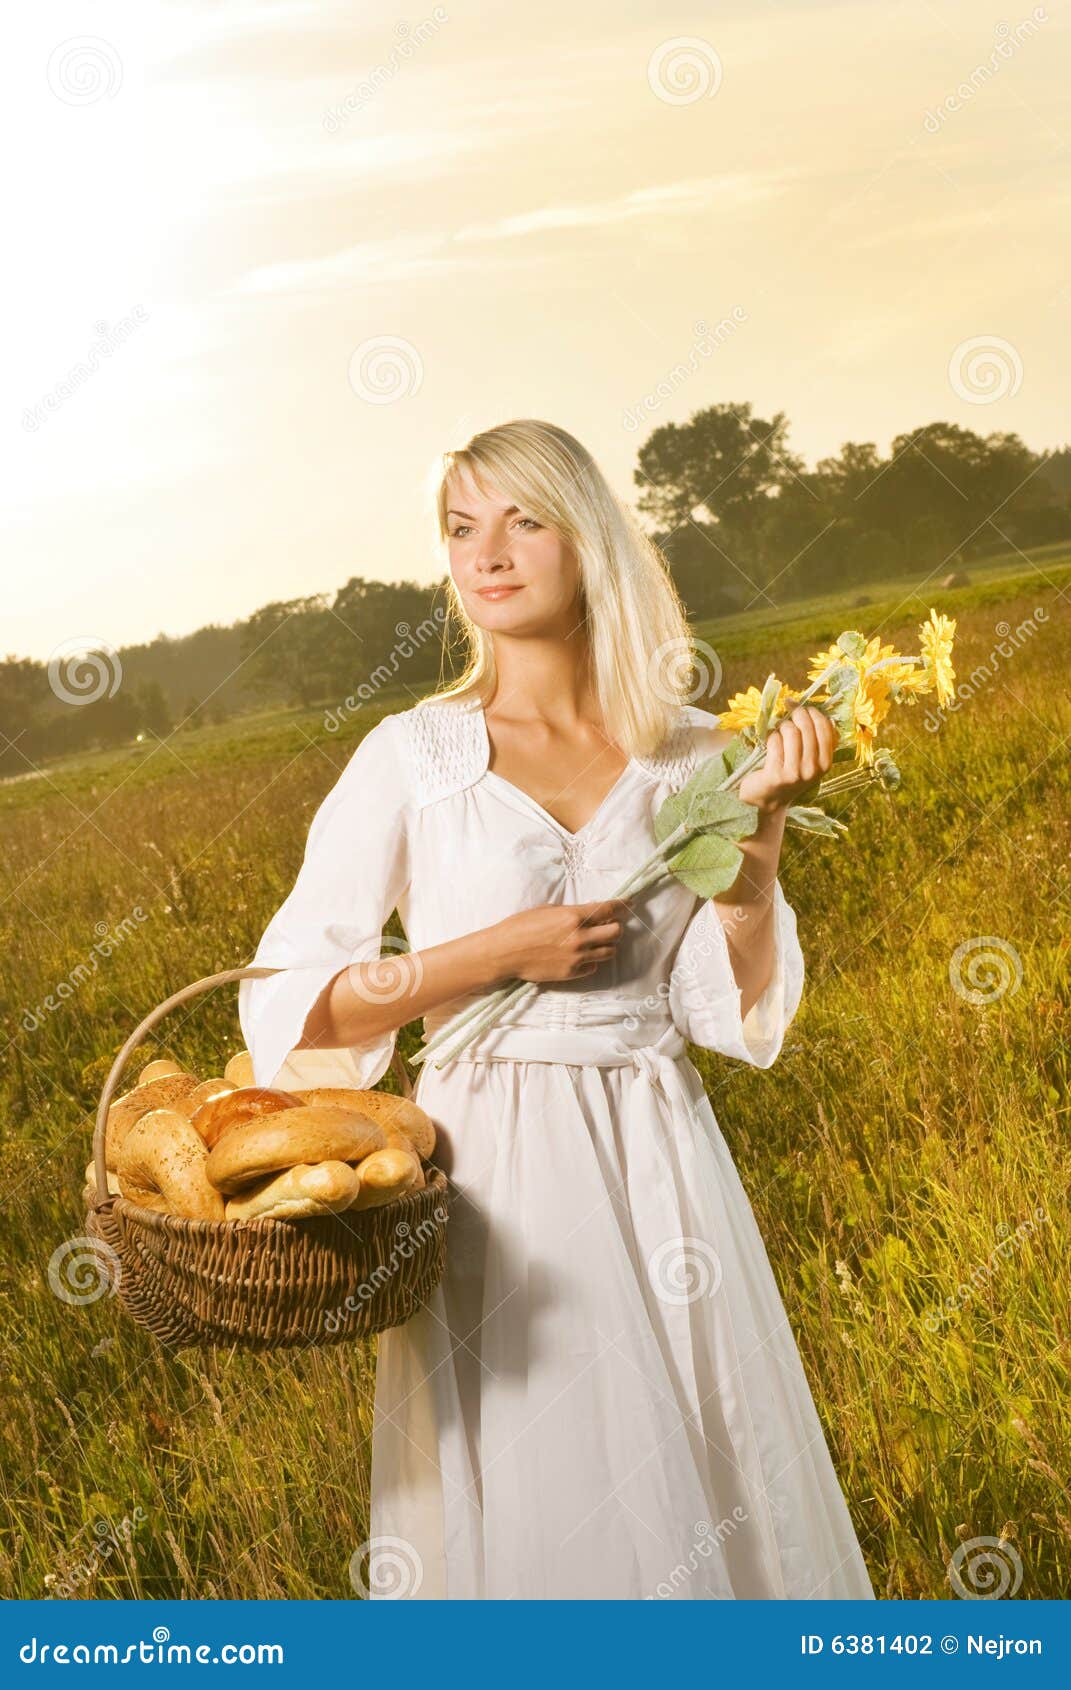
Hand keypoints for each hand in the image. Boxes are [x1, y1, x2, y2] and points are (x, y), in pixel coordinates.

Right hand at [489, 898, 632, 983]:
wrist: (505, 952)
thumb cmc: (521, 926)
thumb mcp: (548, 910)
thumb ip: (572, 911)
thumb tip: (592, 911)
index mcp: (573, 916)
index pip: (609, 909)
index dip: (623, 905)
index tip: (630, 903)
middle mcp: (580, 937)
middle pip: (616, 932)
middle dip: (616, 927)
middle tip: (609, 926)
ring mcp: (578, 957)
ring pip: (610, 952)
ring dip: (606, 945)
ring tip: (596, 942)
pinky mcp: (572, 973)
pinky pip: (594, 966)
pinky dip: (592, 961)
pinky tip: (581, 956)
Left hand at [737, 704, 836, 814]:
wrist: (768, 801)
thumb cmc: (789, 774)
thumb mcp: (810, 761)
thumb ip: (818, 741)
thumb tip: (823, 716)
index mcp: (825, 764)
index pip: (825, 728)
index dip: (813, 712)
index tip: (803, 706)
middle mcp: (813, 769)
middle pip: (807, 726)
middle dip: (797, 713)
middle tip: (789, 709)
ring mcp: (795, 772)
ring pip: (790, 731)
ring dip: (782, 726)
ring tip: (779, 731)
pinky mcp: (777, 774)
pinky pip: (775, 741)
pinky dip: (771, 737)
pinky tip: (770, 744)